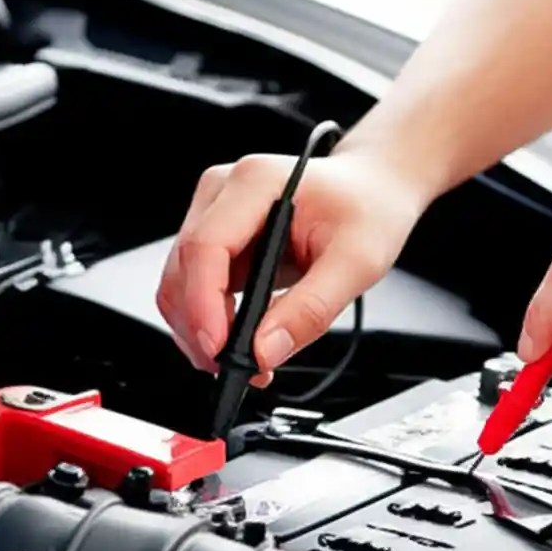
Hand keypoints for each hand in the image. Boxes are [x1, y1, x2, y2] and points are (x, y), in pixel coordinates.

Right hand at [157, 150, 429, 382]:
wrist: (371, 190)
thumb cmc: (368, 210)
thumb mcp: (358, 262)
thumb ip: (310, 310)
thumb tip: (264, 351)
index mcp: (255, 182)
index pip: (206, 247)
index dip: (204, 305)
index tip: (219, 349)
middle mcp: (223, 192)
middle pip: (182, 269)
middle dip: (201, 328)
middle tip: (237, 368)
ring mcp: (214, 214)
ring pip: (180, 284)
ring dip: (200, 330)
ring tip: (245, 360)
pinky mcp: (215, 237)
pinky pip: (194, 287)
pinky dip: (209, 321)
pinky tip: (239, 340)